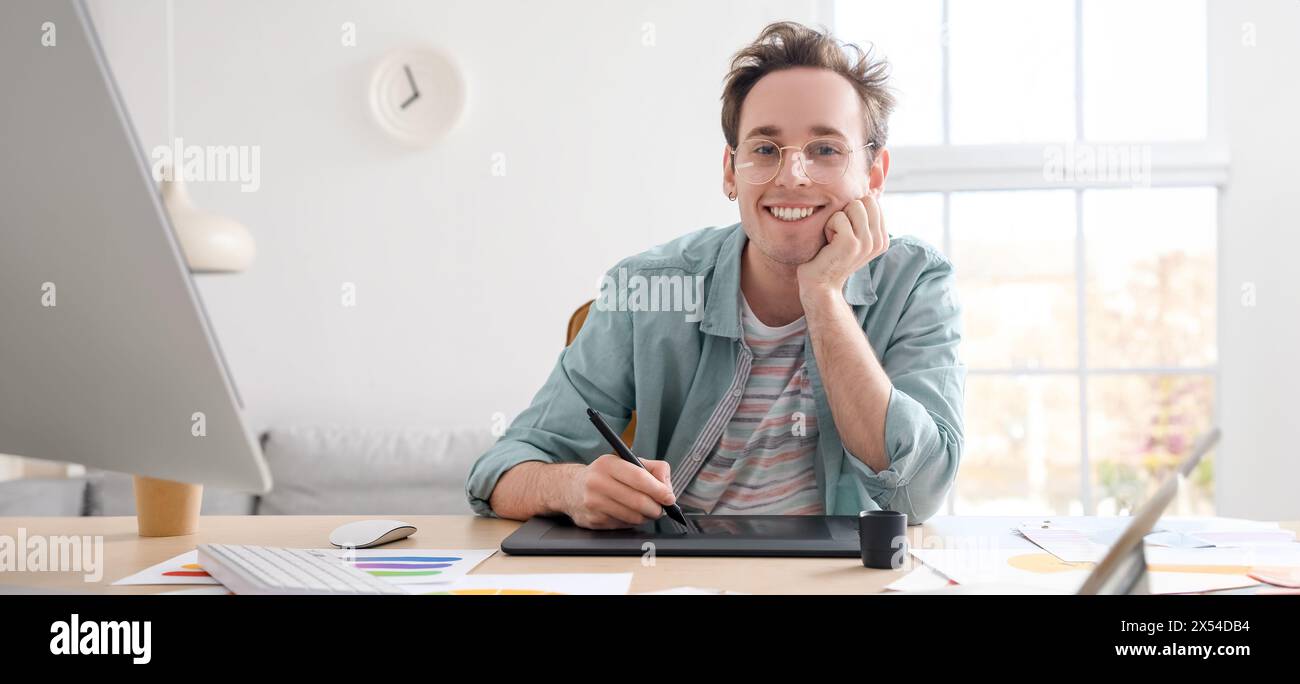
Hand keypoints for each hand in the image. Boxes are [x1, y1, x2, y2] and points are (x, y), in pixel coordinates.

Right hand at [561, 455, 675, 529]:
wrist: (570, 488)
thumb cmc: (605, 475)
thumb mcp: (625, 462)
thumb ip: (652, 469)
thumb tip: (667, 488)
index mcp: (608, 464)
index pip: (639, 478)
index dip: (658, 490)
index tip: (669, 498)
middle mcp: (597, 482)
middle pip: (638, 501)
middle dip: (656, 508)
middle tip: (661, 508)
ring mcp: (593, 503)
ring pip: (633, 517)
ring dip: (645, 516)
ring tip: (645, 510)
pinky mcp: (593, 521)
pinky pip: (623, 526)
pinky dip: (631, 522)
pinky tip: (627, 514)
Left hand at [796, 193, 888, 300]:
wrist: (819, 283)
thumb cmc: (830, 254)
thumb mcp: (852, 232)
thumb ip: (864, 214)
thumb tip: (876, 182)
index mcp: (882, 238)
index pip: (873, 201)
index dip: (853, 211)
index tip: (845, 232)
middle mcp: (879, 241)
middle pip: (866, 200)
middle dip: (847, 211)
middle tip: (838, 234)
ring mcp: (867, 243)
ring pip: (854, 206)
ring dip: (837, 219)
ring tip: (833, 239)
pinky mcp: (851, 244)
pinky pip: (838, 217)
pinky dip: (828, 227)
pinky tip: (827, 245)